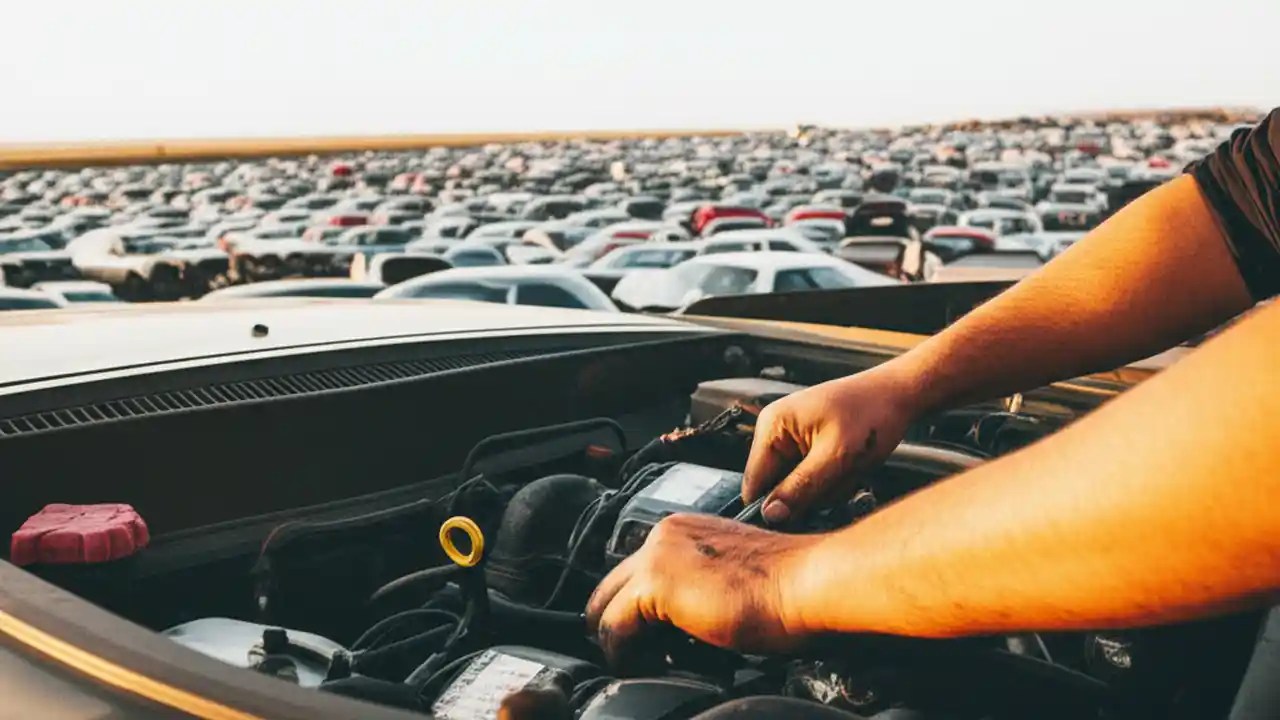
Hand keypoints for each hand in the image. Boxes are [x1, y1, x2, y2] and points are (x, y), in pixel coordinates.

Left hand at [585, 513, 817, 668]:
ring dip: (618, 641)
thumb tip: (679, 628)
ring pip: (606, 606)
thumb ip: (698, 590)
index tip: (644, 640)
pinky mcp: (657, 583)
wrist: (808, 581)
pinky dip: (621, 653)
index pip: (637, 572)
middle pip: (611, 586)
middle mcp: (664, 535)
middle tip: (629, 656)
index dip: (634, 611)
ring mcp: (657, 556)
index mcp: (684, 531)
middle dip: (614, 624)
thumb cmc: (790, 587)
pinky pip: (615, 627)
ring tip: (638, 665)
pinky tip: (638, 666)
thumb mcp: (729, 580)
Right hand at [743, 364, 919, 522]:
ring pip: (797, 487)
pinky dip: (832, 482)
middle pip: (777, 488)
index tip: (802, 518)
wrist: (897, 394)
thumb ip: (801, 487)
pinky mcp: (808, 447)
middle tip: (840, 479)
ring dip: (825, 489)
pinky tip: (849, 468)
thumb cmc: (871, 414)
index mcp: (772, 426)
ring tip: (849, 469)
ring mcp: (792, 439)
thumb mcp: (837, 456)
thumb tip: (770, 515)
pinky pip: (811, 479)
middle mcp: (776, 431)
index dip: (772, 507)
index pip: (754, 482)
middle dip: (809, 494)